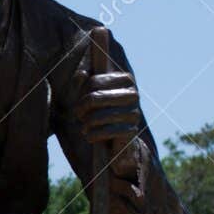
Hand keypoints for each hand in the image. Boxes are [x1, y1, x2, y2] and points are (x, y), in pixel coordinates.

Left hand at [75, 71, 148, 208]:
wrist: (118, 139)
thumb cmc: (101, 112)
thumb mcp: (90, 95)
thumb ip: (83, 82)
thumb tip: (82, 73)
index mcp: (126, 80)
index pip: (93, 81)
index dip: (80, 93)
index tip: (80, 101)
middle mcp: (133, 94)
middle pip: (94, 98)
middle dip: (80, 109)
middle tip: (79, 115)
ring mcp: (134, 113)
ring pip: (97, 116)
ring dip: (86, 124)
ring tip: (84, 127)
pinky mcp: (132, 130)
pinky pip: (105, 132)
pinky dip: (92, 135)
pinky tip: (89, 137)